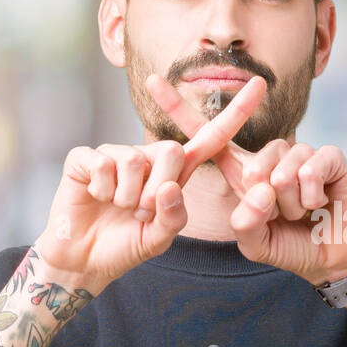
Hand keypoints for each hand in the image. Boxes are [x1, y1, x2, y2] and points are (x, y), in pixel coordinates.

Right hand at [33, 76, 268, 293]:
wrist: (84, 262)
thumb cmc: (125, 246)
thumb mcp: (160, 238)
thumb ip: (173, 216)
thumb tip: (168, 186)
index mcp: (174, 172)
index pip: (210, 139)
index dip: (236, 114)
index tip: (262, 85)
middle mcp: (147, 156)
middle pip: (172, 151)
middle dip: (157, 193)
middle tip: (140, 212)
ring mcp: (114, 154)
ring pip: (135, 161)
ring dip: (128, 198)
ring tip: (117, 208)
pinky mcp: (84, 158)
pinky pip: (103, 166)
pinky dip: (102, 191)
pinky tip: (95, 198)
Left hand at [144, 74, 346, 285]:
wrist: (329, 258)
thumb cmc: (288, 246)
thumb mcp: (255, 242)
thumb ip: (246, 223)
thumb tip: (261, 188)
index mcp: (243, 172)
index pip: (207, 138)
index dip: (178, 110)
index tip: (150, 82)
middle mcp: (269, 156)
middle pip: (253, 166)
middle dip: (269, 204)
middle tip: (282, 216)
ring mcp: (300, 153)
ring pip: (283, 170)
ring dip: (292, 204)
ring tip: (301, 212)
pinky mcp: (330, 156)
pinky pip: (310, 168)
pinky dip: (311, 195)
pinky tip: (318, 203)